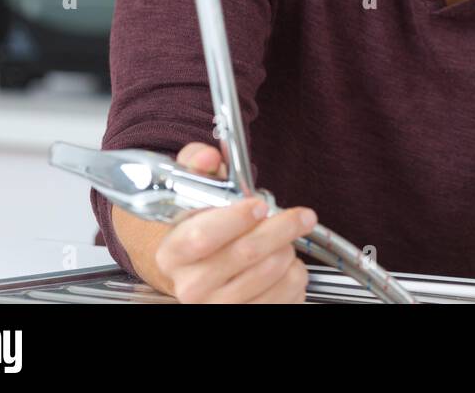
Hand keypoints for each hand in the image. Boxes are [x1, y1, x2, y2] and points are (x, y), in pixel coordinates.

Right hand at [152, 142, 316, 302]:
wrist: (199, 272)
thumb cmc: (201, 229)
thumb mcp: (191, 192)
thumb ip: (198, 166)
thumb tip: (208, 157)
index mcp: (173, 253)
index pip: (203, 237)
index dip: (237, 218)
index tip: (260, 204)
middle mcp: (191, 286)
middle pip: (247, 254)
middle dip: (282, 228)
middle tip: (301, 216)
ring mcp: (218, 306)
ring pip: (273, 272)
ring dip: (289, 250)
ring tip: (282, 240)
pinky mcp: (246, 317)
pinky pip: (288, 294)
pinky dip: (296, 273)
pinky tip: (283, 264)